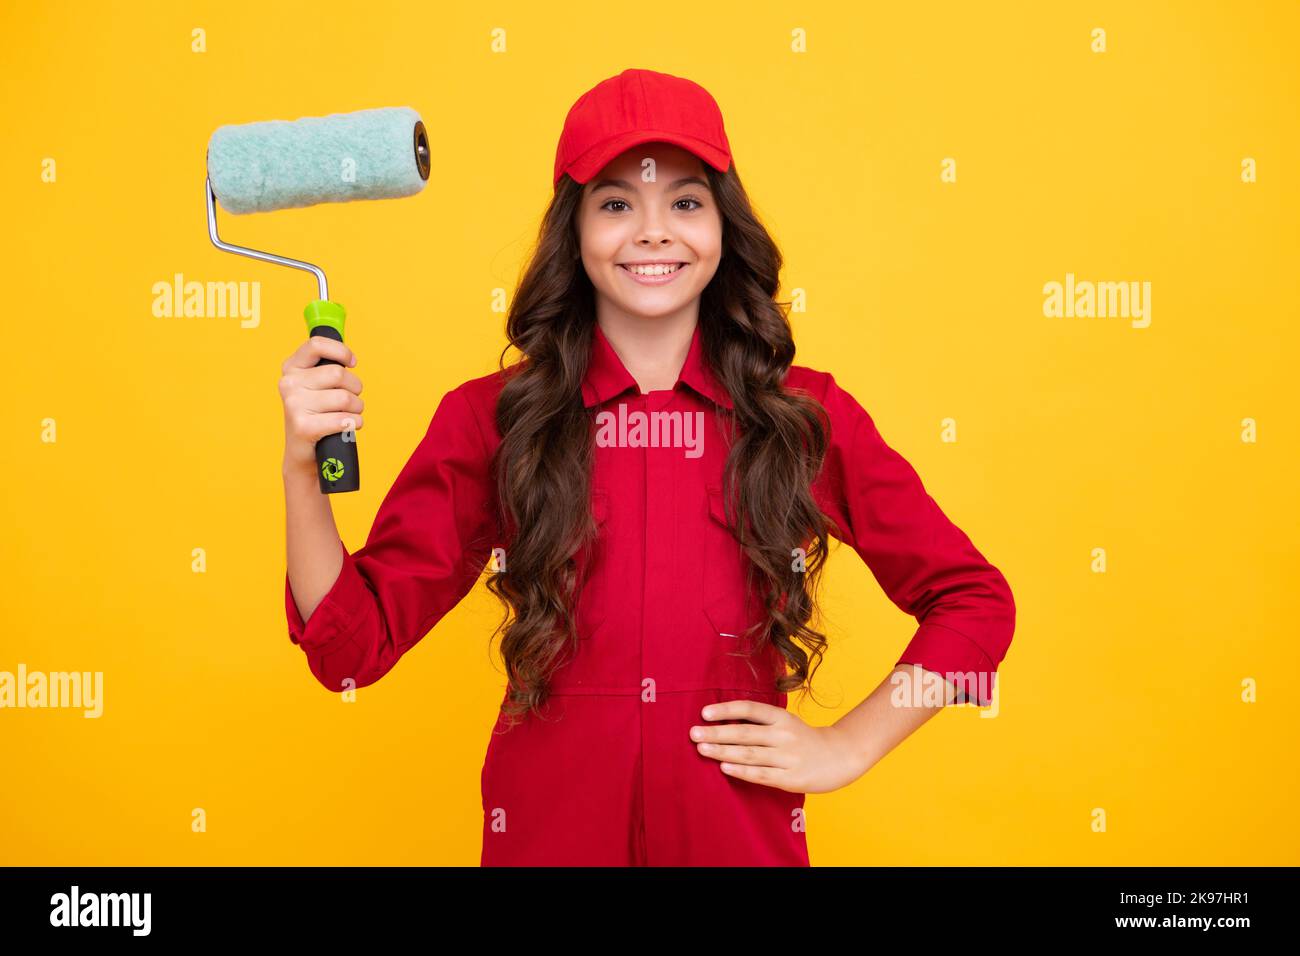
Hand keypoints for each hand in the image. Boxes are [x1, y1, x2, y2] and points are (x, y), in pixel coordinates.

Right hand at [279, 336, 363, 471]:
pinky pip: (344, 420)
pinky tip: (348, 427)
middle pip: (338, 374)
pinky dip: (354, 424)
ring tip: (349, 415)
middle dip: (355, 388)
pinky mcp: (303, 426)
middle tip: (352, 399)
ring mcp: (294, 405)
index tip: (352, 363)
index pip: (317, 344)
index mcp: (291, 368)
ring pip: (345, 398)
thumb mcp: (316, 386)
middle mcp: (289, 383)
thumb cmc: (316, 416)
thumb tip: (349, 358)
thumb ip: (326, 368)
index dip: (341, 351)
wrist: (303, 455)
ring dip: (357, 409)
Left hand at [689, 699, 866, 793]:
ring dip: (722, 751)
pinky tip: (724, 767)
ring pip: (749, 754)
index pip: (750, 709)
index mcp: (782, 717)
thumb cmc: (804, 739)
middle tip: (693, 733)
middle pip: (744, 732)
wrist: (840, 757)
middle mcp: (784, 734)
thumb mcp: (786, 722)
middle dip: (716, 732)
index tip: (704, 713)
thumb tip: (723, 722)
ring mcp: (788, 757)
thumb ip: (761, 723)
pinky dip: (741, 771)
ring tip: (702, 748)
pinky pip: (761, 774)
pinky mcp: (790, 778)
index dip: (726, 710)